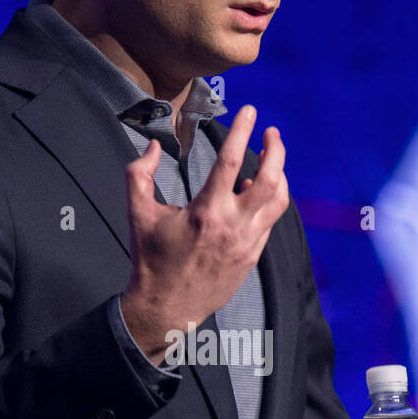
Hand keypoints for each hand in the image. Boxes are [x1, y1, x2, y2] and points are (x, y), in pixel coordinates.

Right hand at [120, 105, 288, 364]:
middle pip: (270, 180)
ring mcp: (247, 243)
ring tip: (271, 160)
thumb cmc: (151, 259)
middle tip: (271, 133)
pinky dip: (269, 201)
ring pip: (278, 202)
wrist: (166, 307)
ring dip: (279, 175)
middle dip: (276, 151)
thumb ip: (139, 174)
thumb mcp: (137, 213)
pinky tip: (259, 192)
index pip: (231, 161)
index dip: (243, 130)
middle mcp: (232, 226)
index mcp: (205, 212)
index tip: (251, 111)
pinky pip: (269, 222)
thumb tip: (153, 148)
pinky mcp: (251, 257)